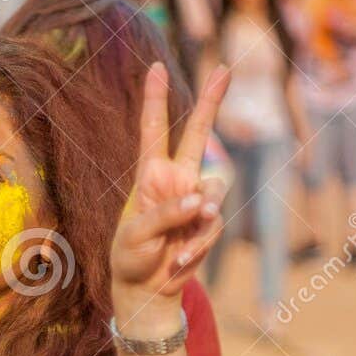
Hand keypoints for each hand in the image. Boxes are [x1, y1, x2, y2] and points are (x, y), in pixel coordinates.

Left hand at [110, 63, 229, 313]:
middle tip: (224, 69)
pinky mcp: (208, 223)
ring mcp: (195, 200)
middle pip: (197, 134)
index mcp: (150, 176)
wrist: (145, 289)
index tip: (155, 66)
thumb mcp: (137, 235)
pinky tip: (179, 263)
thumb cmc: (131, 256)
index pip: (153, 130)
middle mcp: (176, 180)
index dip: (154, 99)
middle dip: (211, 101)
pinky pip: (213, 226)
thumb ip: (166, 214)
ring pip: (215, 189)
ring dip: (202, 216)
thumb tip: (200, 202)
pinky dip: (197, 246)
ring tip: (181, 246)